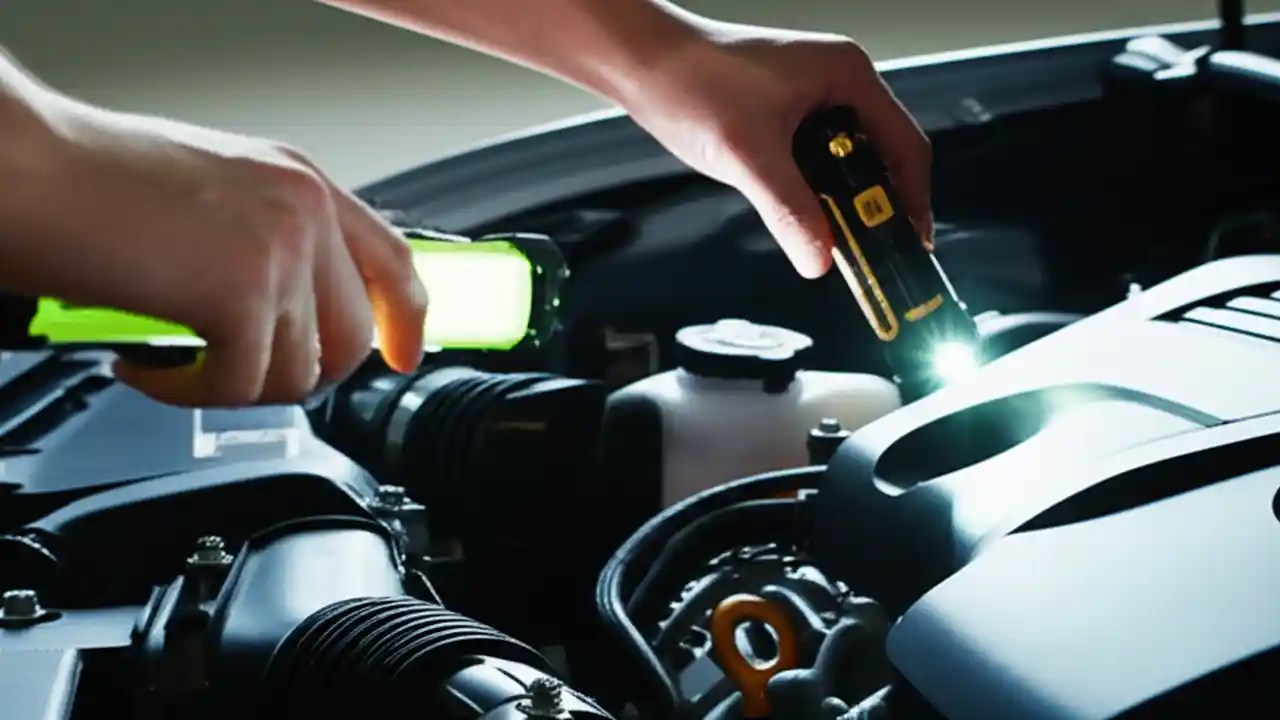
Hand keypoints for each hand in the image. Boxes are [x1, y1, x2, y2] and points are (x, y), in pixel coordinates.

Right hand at [15, 99, 426, 405]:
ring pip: (297, 373)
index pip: (395, 261)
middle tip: (234, 370)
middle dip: (294, 375)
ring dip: (231, 385)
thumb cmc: (93, 182)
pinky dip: (186, 392)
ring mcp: (281, 250)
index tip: (405, 355)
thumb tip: (304, 312)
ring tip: (176, 358)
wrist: (25, 169)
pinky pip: (241, 387)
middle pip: (350, 340)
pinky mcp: (242, 292)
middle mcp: (305, 209)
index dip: (407, 321)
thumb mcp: (218, 194)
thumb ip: (276, 242)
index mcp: (303, 182)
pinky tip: (145, 363)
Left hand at [617, 21, 932, 278]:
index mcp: (846, 75)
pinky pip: (821, 158)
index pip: (905, 145)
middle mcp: (837, 82)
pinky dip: (820, 189)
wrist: (642, 63)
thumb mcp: (748, 156)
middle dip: (878, 205)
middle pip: (883, 154)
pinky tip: (808, 215)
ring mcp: (813, 96)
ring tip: (843, 240)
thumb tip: (819, 257)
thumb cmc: (690, 81)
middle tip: (876, 252)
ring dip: (846, 199)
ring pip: (849, 159)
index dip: (912, 200)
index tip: (910, 243)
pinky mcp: (788, 112)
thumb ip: (789, 211)